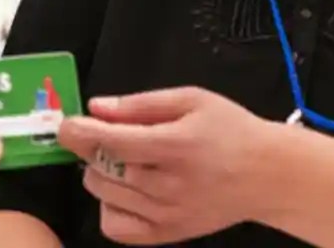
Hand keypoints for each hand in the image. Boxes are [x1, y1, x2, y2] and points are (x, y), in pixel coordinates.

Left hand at [58, 87, 278, 244]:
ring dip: (101, 174)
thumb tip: (97, 107)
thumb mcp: (192, 100)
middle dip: (93, 149)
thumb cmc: (230, 130)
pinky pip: (115, 227)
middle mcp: (168, 185)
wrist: (266, 175)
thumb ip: (141, 103)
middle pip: (101, 169)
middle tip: (111, 136)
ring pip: (103, 195)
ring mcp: (166, 215)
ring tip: (125, 161)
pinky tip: (126, 190)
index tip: (67, 126)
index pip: (110, 142)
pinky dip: (109, 208)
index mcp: (175, 146)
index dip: (79, 133)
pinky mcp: (166, 235)